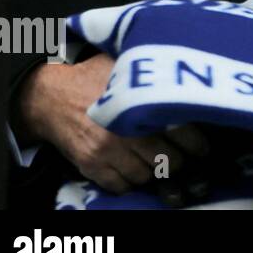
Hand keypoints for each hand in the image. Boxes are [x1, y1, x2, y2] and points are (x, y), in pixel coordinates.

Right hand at [15, 53, 208, 195]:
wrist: (51, 95)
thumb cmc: (94, 77)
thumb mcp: (126, 66)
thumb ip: (154, 75)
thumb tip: (185, 77)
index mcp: (141, 106)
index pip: (184, 133)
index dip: (197, 144)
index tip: (202, 148)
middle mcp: (127, 132)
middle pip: (169, 160)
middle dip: (177, 160)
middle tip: (179, 156)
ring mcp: (108, 151)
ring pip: (146, 176)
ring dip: (153, 172)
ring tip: (156, 163)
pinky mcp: (91, 165)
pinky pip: (120, 185)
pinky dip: (129, 182)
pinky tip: (133, 170)